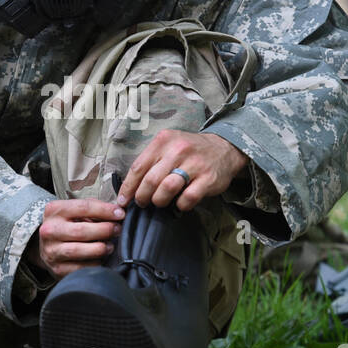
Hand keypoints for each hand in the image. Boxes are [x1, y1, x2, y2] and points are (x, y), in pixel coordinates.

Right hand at [26, 198, 124, 277]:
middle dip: (105, 230)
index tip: (120, 213)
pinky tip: (101, 258)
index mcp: (54, 211)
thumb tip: (117, 212)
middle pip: (81, 230)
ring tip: (110, 246)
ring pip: (79, 250)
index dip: (105, 210)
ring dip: (100, 248)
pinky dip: (95, 263)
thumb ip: (94, 208)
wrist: (48, 246)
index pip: (83, 207)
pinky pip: (80, 268)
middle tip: (117, 230)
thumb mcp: (75, 211)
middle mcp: (49, 230)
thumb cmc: (67, 225)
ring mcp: (52, 251)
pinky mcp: (57, 268)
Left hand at [117, 130, 248, 211]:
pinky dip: (180, 205)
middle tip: (143, 203)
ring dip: (159, 201)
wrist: (223, 149)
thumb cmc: (189, 152)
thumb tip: (130, 188)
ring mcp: (194, 164)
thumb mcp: (168, 147)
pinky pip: (188, 198)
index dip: (128, 188)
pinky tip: (180, 203)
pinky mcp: (208, 179)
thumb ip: (150, 162)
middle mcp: (178, 150)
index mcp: (163, 141)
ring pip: (167, 188)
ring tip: (160, 202)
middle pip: (151, 180)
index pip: (138, 167)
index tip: (123, 201)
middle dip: (143, 197)